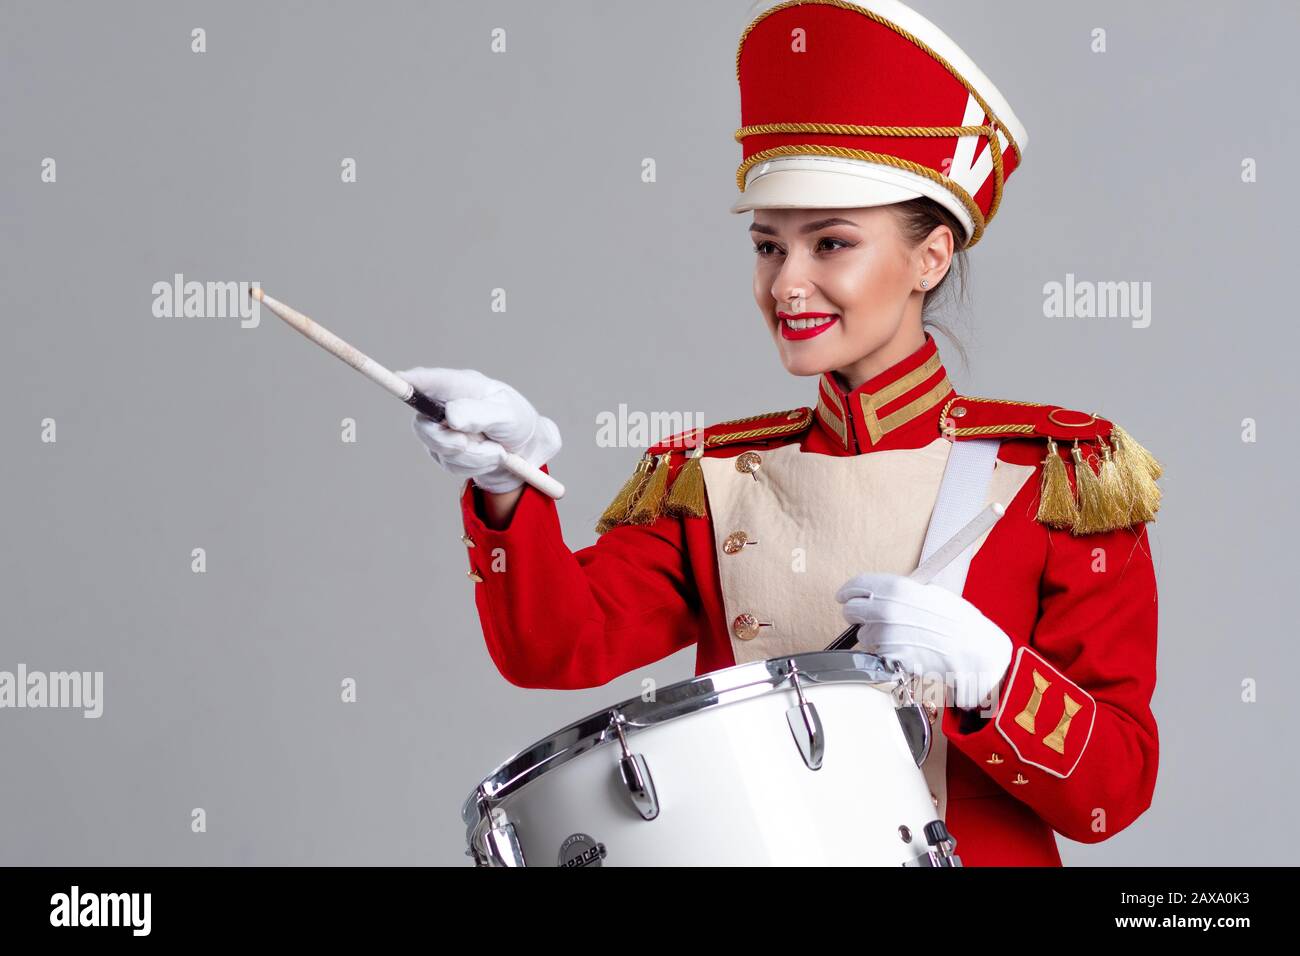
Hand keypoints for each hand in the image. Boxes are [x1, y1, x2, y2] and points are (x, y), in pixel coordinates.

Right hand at [394, 367, 561, 493]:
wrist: (526, 452)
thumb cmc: (518, 423)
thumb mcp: (507, 415)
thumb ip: (479, 414)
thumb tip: (450, 416)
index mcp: (462, 386)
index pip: (431, 381)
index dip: (410, 381)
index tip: (398, 379)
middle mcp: (447, 405)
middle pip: (423, 423)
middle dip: (447, 440)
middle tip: (468, 444)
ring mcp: (443, 430)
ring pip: (439, 448)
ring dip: (472, 456)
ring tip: (497, 450)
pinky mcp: (445, 452)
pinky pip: (450, 464)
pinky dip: (474, 466)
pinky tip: (490, 457)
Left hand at [836, 572, 1012, 710]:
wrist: (974, 651)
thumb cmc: (960, 623)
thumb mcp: (931, 593)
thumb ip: (902, 593)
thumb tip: (884, 594)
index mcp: (896, 588)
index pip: (856, 586)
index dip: (848, 592)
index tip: (845, 596)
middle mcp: (885, 609)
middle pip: (851, 611)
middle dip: (857, 616)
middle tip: (871, 619)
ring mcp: (886, 635)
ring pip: (863, 636)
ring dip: (875, 638)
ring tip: (902, 638)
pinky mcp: (889, 658)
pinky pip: (876, 655)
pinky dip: (885, 655)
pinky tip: (905, 651)